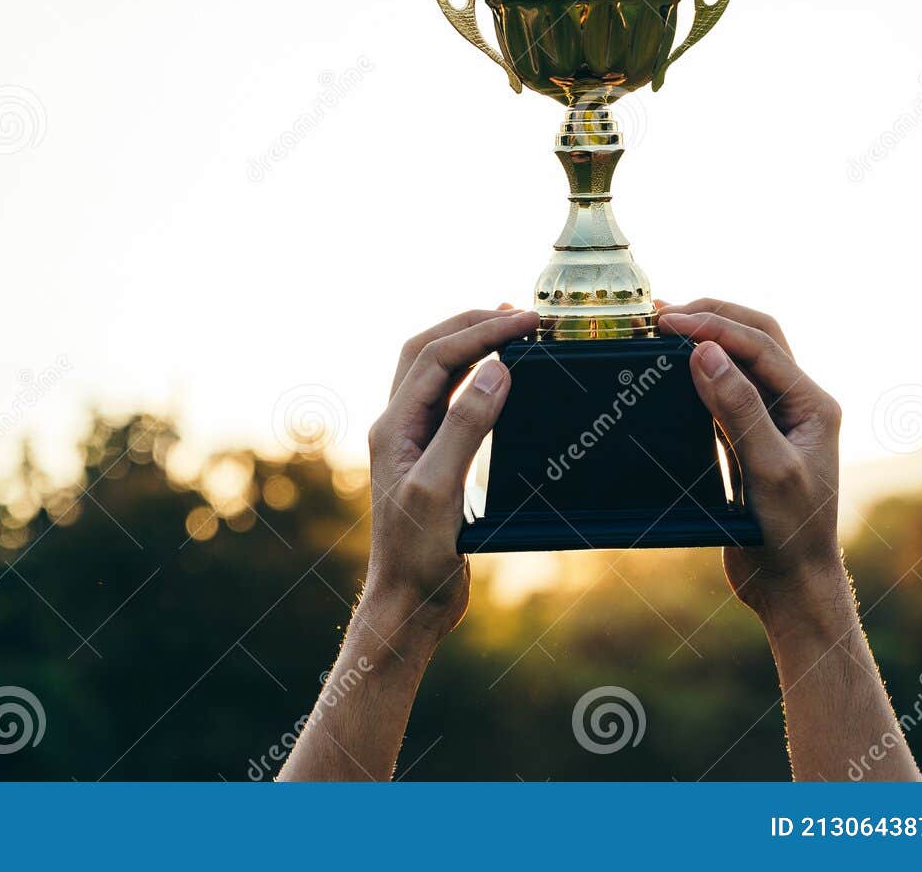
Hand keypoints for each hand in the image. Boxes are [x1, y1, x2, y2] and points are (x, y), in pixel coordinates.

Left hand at [363, 307, 537, 647]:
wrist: (409, 607)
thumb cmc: (417, 557)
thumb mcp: (440, 489)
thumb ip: (465, 427)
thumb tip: (495, 370)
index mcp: (393, 427)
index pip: (436, 356)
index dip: (481, 330)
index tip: (527, 321)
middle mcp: (398, 427)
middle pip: (427, 351)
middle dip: (471, 324)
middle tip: (520, 314)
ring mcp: (414, 443)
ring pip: (436, 373)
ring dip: (472, 345)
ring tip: (512, 331)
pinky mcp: (433, 461)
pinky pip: (451, 402)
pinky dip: (477, 379)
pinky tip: (502, 380)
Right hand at [656, 299, 847, 628]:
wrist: (791, 586)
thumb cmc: (790, 534)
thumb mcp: (768, 470)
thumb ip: (739, 409)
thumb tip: (705, 352)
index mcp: (812, 404)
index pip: (761, 344)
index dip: (713, 325)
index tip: (666, 320)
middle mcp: (797, 404)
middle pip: (755, 338)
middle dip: (710, 317)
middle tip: (659, 313)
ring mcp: (774, 421)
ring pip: (739, 361)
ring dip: (703, 341)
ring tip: (659, 331)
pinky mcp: (751, 441)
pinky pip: (724, 393)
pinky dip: (696, 375)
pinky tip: (668, 374)